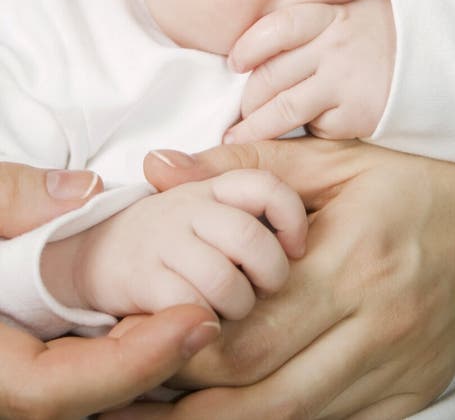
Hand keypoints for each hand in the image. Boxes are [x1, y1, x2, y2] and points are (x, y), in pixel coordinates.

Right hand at [0, 161, 219, 419]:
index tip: (195, 322)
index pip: (61, 388)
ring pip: (78, 390)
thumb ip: (8, 198)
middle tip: (209, 315)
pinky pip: (69, 373)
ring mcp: (5, 377)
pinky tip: (147, 316)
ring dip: (134, 359)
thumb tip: (85, 193)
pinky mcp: (15, 361)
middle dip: (148, 362)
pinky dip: (111, 352)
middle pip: (81, 397)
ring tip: (188, 314)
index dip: (136, 361)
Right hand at [44, 170, 306, 319]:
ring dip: (239, 305)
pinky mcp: (142, 279)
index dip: (291, 220)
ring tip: (234, 308)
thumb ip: (258, 208)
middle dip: (270, 273)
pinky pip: (189, 306)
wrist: (98, 250)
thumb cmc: (176, 232)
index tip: (295, 249)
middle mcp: (189, 207)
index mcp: (216, 185)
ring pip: (223, 279)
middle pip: (248, 238)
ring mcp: (163, 241)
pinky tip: (205, 320)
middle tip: (265, 288)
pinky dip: (206, 322)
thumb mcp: (216, 203)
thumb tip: (303, 244)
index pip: (268, 187)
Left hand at [106, 139, 454, 418]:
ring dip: (233, 418)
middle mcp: (377, 326)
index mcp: (351, 263)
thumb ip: (244, 167)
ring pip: (299, 419)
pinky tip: (257, 401)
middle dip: (192, 403)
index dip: (186, 346)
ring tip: (179, 409)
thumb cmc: (420, 177)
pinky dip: (293, 417)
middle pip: (264, 393)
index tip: (144, 337)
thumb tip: (160, 169)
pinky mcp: (415, 388)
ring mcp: (400, 366)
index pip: (249, 334)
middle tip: (141, 392)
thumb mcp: (334, 159)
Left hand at [226, 0, 395, 142]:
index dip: (248, 48)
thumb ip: (314, 27)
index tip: (235, 64)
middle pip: (271, 75)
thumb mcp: (353, 13)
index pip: (275, 29)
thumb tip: (264, 50)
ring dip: (255, 128)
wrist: (445, 59)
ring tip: (237, 139)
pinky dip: (309, 131)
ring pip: (283, 109)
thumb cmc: (390, 36)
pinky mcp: (357, 116)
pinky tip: (308, 132)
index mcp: (330, 17)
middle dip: (248, 99)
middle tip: (239, 113)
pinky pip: (317, 128)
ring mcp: (345, 83)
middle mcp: (334, 48)